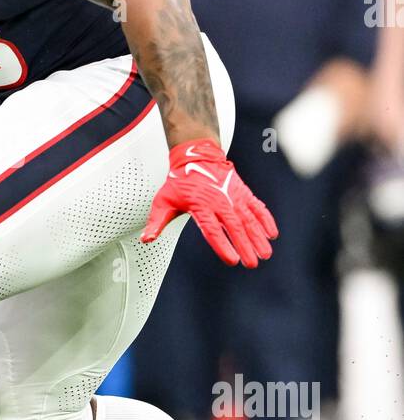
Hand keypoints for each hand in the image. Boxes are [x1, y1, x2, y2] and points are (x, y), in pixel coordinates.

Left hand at [141, 138, 277, 267]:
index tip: (232, 260)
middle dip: (245, 246)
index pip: (213, 230)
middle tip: (252, 263)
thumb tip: (146, 239)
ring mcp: (233, 197)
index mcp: (200, 206)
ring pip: (249, 219)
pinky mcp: (243, 192)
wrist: (197, 156)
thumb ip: (157, 222)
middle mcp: (220, 202)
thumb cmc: (179, 182)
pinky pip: (257, 207)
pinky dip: (266, 219)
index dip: (223, 246)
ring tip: (266, 254)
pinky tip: (272, 234)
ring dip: (259, 237)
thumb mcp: (163, 200)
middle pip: (234, 227)